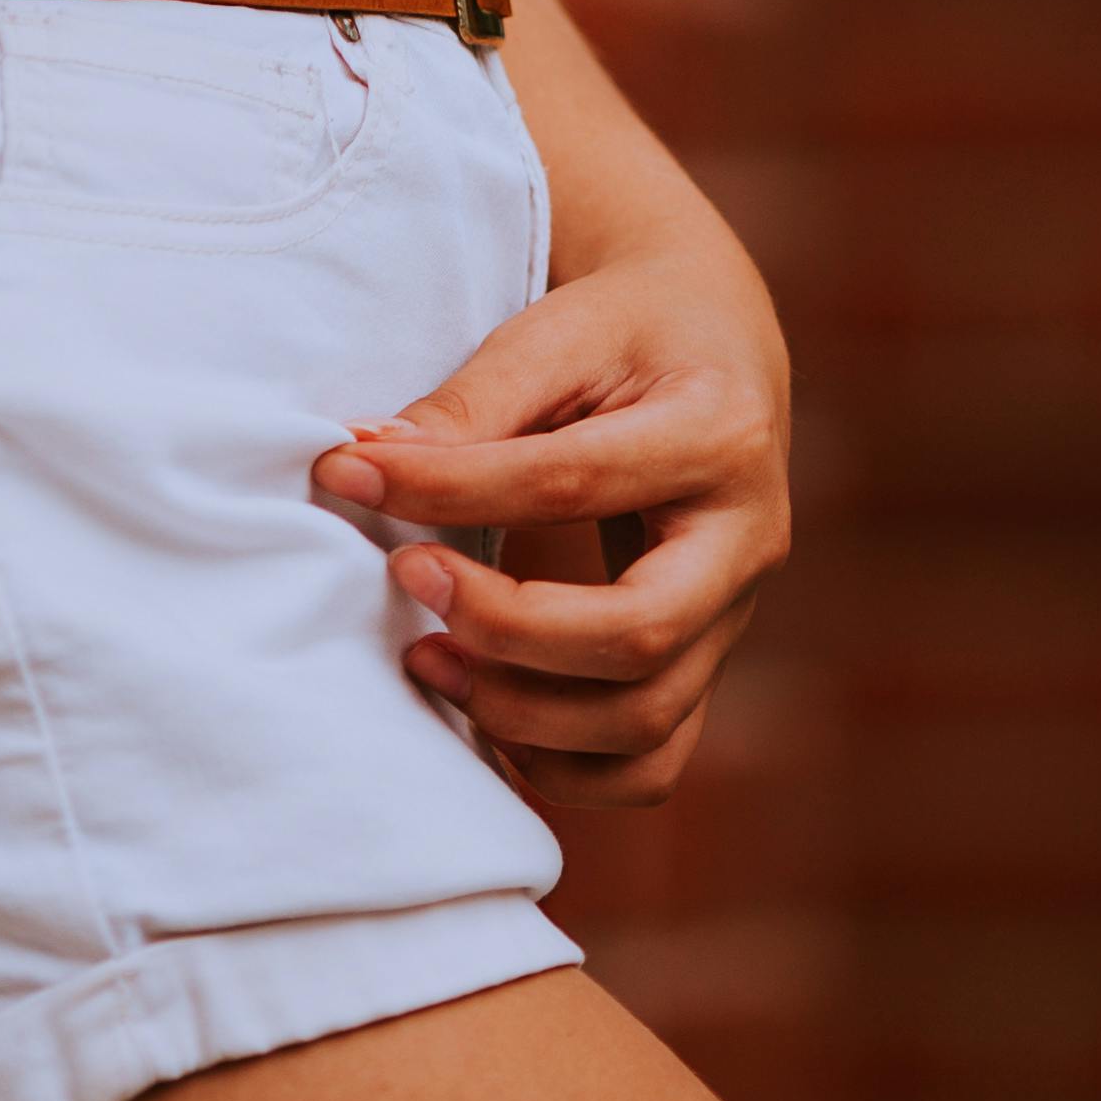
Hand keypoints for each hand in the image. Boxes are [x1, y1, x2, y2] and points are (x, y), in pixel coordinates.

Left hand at [311, 230, 791, 812]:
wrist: (713, 340)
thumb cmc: (624, 331)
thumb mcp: (556, 332)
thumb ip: (471, 404)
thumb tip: (363, 463)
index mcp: (719, 431)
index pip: (573, 482)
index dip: (451, 488)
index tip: (351, 474)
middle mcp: (749, 539)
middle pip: (638, 634)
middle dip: (505, 629)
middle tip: (407, 577)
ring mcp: (736, 616)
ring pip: (645, 721)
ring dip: (520, 713)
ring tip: (426, 657)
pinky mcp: (707, 663)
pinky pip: (649, 765)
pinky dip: (562, 769)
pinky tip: (484, 711)